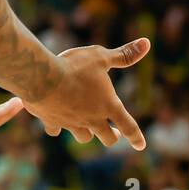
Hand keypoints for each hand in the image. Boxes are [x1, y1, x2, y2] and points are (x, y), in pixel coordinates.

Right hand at [21, 38, 149, 149]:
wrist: (42, 78)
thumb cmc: (75, 66)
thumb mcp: (101, 56)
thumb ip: (124, 54)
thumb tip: (146, 43)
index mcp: (108, 105)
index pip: (128, 125)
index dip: (136, 137)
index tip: (141, 145)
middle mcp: (92, 119)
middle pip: (107, 138)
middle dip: (112, 136)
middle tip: (114, 134)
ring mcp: (72, 123)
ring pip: (84, 137)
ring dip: (87, 133)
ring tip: (86, 127)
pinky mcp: (52, 121)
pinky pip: (56, 130)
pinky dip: (57, 127)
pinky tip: (55, 122)